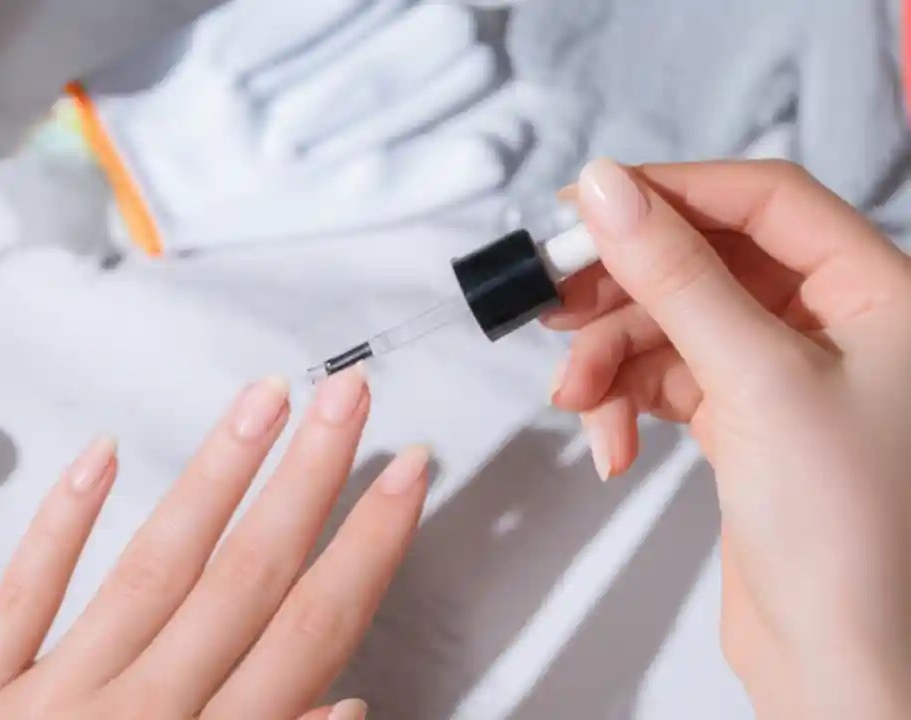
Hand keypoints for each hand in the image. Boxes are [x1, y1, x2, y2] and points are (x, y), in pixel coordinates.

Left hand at [0, 368, 425, 719]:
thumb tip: (346, 703)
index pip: (310, 634)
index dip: (366, 547)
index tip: (404, 474)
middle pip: (244, 582)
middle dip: (307, 483)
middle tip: (347, 397)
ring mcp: (50, 703)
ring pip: (152, 571)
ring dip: (214, 479)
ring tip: (261, 401)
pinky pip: (21, 599)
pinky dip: (61, 525)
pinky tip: (101, 454)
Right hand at [547, 159, 910, 718]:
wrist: (839, 662)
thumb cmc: (845, 530)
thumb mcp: (755, 378)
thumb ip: (675, 276)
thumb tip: (605, 188)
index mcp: (877, 290)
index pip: (764, 199)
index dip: (671, 192)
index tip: (582, 204)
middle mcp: (835, 322)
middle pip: (704, 260)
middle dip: (622, 287)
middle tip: (551, 302)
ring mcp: (784, 373)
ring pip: (671, 323)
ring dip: (610, 358)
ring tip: (574, 401)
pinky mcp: (743, 421)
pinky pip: (664, 378)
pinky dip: (624, 402)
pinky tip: (609, 444)